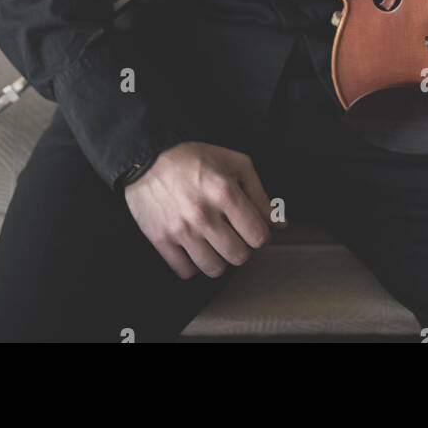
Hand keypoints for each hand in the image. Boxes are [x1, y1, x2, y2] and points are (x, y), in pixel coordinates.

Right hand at [123, 141, 276, 279]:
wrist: (147, 156)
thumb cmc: (194, 157)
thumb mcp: (235, 163)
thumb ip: (260, 194)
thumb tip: (279, 223)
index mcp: (224, 192)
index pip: (258, 236)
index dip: (260, 235)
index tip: (253, 229)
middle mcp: (203, 214)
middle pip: (239, 257)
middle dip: (241, 247)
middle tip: (233, 234)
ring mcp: (180, 229)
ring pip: (214, 269)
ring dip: (218, 259)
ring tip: (213, 242)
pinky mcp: (160, 239)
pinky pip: (185, 271)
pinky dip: (192, 264)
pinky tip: (193, 247)